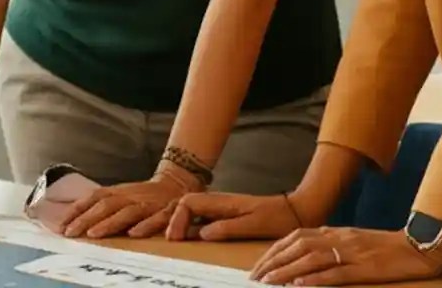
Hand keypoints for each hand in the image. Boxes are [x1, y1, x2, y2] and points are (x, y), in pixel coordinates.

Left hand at [58, 175, 192, 239]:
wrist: (176, 183)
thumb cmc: (143, 195)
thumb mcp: (121, 195)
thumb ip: (102, 204)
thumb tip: (73, 217)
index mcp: (117, 191)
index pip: (92, 197)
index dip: (77, 209)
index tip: (61, 224)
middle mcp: (129, 195)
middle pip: (105, 205)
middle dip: (86, 219)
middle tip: (70, 233)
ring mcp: (146, 203)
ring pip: (126, 211)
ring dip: (109, 223)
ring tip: (93, 234)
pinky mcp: (163, 210)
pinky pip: (154, 218)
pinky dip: (144, 225)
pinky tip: (134, 234)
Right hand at [148, 192, 304, 241]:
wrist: (297, 209)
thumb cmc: (278, 217)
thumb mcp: (254, 224)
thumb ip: (227, 227)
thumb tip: (201, 233)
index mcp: (222, 202)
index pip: (187, 203)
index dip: (176, 220)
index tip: (175, 239)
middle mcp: (217, 203)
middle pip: (180, 204)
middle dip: (162, 218)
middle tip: (143, 233)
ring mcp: (219, 208)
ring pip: (185, 210)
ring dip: (169, 221)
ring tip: (152, 233)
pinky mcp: (223, 215)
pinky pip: (195, 217)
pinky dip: (182, 225)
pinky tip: (177, 236)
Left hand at [250, 227, 441, 285]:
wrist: (419, 245)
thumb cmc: (386, 246)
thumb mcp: (354, 240)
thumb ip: (331, 242)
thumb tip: (307, 252)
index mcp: (334, 231)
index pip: (295, 238)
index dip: (275, 251)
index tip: (259, 265)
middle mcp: (338, 238)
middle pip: (297, 247)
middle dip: (274, 261)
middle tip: (256, 277)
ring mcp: (351, 252)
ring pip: (311, 259)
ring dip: (287, 270)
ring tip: (269, 282)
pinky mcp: (365, 267)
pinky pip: (336, 273)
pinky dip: (316, 279)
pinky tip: (300, 285)